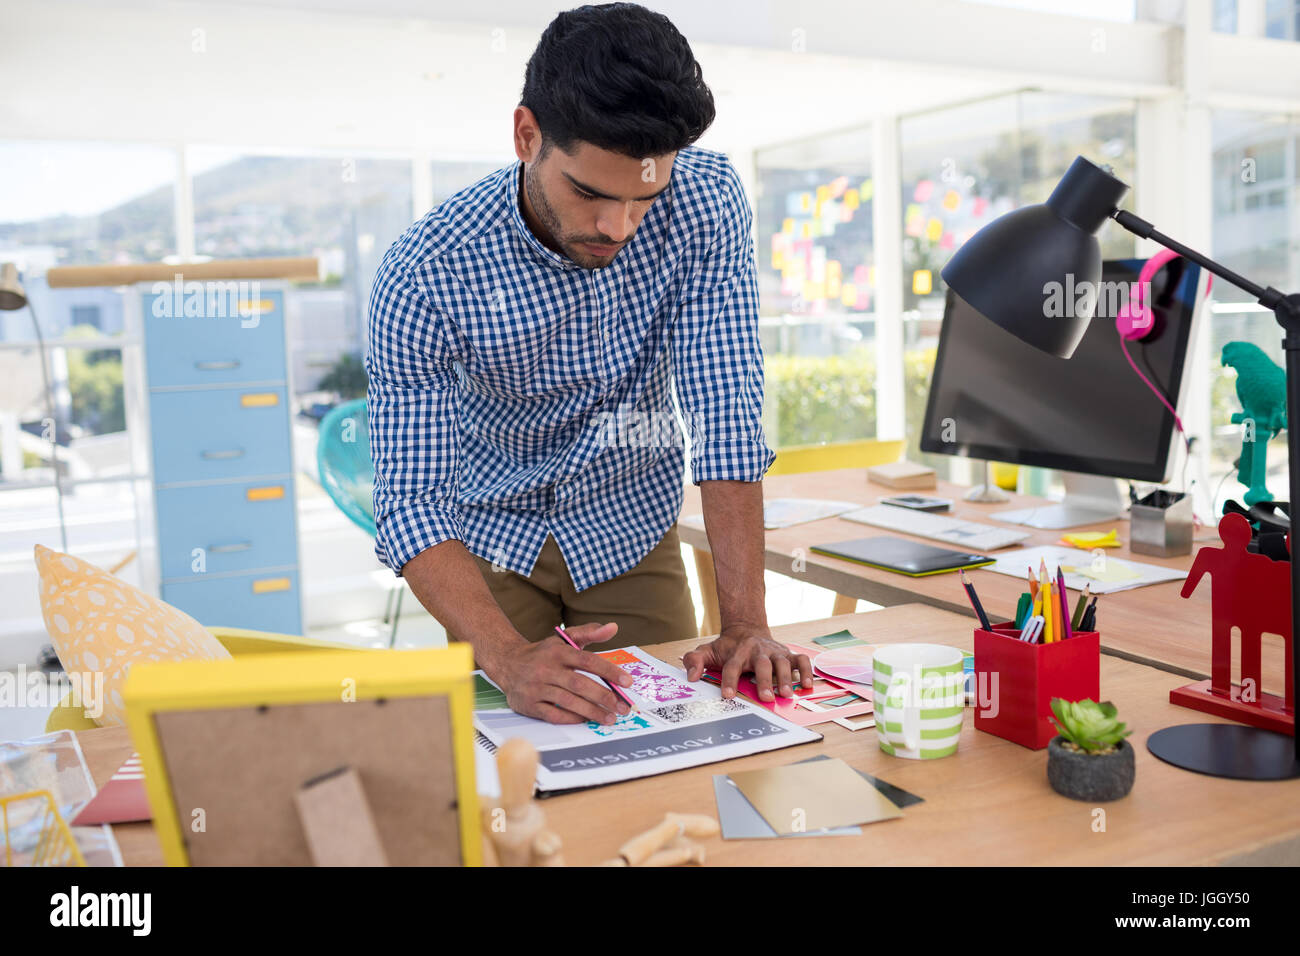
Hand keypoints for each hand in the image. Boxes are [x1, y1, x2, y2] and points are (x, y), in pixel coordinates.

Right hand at [485, 622, 633, 724]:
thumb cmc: (542, 653)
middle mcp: (546, 669)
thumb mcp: (562, 639)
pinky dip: (571, 718)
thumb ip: (589, 632)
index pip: (587, 661)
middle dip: (604, 696)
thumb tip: (613, 627)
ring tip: (609, 718)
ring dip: (592, 711)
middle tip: (622, 707)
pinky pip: (553, 714)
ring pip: (568, 701)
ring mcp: (536, 687)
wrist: (507, 663)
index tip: (627, 682)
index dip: (609, 671)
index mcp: (557, 652)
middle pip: (579, 684)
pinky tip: (585, 719)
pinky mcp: (529, 704)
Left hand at [682, 625, 813, 700]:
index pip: (732, 666)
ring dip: (786, 678)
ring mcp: (775, 652)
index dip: (730, 680)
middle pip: (762, 664)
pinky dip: (807, 671)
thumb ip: (695, 661)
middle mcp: (758, 650)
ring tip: (787, 694)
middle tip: (766, 698)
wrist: (747, 629)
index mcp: (738, 651)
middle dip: (764, 681)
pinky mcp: (788, 654)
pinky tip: (807, 685)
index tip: (728, 696)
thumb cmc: (728, 647)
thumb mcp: (708, 651)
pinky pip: (801, 660)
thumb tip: (690, 677)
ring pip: (783, 662)